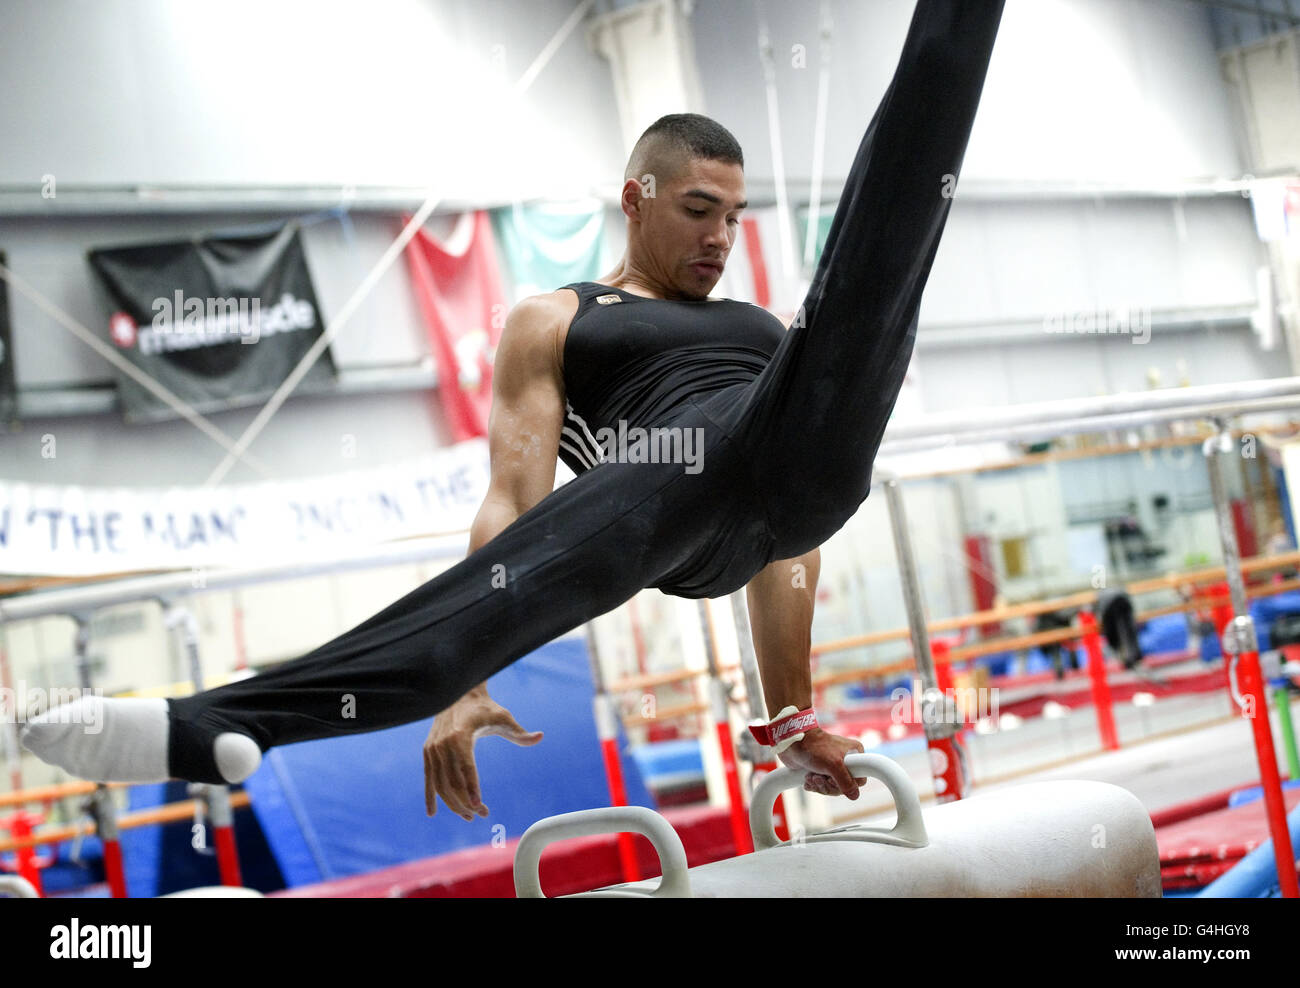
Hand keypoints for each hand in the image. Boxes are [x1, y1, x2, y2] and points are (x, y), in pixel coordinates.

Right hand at [423, 691, 542, 819]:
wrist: (460, 694)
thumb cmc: (485, 708)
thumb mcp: (504, 718)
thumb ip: (519, 732)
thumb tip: (540, 736)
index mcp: (461, 736)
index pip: (466, 768)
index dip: (473, 789)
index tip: (481, 806)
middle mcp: (443, 744)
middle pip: (453, 782)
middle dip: (467, 802)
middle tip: (483, 813)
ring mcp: (433, 749)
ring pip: (441, 784)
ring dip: (453, 804)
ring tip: (469, 815)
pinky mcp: (428, 752)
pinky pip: (428, 778)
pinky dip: (430, 796)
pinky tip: (433, 813)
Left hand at [777, 727, 866, 799]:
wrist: (792, 742)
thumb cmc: (814, 747)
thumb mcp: (834, 764)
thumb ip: (846, 782)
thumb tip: (854, 795)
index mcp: (855, 754)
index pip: (859, 780)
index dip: (846, 784)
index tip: (832, 778)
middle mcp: (846, 760)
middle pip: (844, 787)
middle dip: (828, 785)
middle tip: (818, 777)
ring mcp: (833, 766)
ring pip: (833, 788)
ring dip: (819, 785)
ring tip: (811, 776)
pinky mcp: (822, 770)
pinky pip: (822, 786)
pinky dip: (814, 785)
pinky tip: (807, 778)